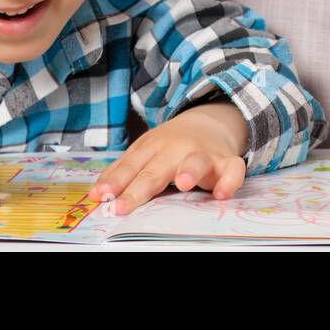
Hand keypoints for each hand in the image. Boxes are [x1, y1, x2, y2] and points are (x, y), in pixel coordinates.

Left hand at [87, 100, 248, 214]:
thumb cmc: (170, 146)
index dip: (116, 181)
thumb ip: (123, 172)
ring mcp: (203, 154)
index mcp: (153, 146)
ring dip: (190, 171)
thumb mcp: (145, 152)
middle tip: (123, 206)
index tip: (101, 197)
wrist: (209, 123)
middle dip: (140, 187)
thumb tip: (96, 195)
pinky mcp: (227, 162)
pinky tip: (221, 194)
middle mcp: (177, 148)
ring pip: (197, 161)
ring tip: (182, 183)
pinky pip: (233, 171)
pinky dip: (229, 180)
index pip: (131, 166)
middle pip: (156, 170)